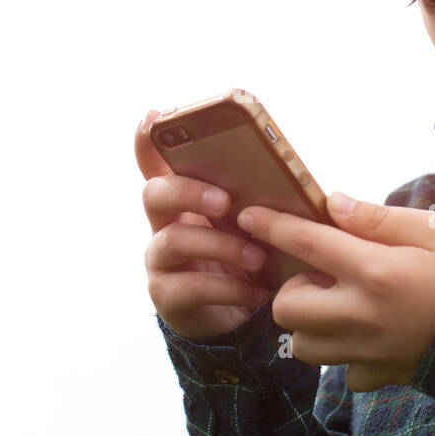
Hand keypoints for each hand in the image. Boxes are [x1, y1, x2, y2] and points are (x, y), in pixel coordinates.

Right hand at [135, 108, 273, 340]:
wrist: (240, 321)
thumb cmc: (249, 258)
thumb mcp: (255, 224)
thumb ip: (257, 198)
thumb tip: (287, 173)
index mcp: (184, 199)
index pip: (155, 162)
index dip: (146, 138)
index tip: (154, 115)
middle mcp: (163, 224)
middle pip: (155, 194)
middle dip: (189, 191)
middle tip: (226, 201)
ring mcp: (160, 261)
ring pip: (173, 241)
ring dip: (221, 246)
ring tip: (258, 257)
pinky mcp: (167, 298)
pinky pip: (191, 288)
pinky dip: (230, 288)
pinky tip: (258, 291)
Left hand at [235, 191, 434, 391]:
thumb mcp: (433, 229)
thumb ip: (376, 218)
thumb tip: (330, 203)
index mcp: (374, 271)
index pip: (305, 244)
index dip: (271, 227)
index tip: (248, 216)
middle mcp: (361, 315)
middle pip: (286, 308)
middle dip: (290, 288)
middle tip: (321, 274)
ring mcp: (367, 351)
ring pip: (302, 346)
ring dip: (309, 323)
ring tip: (338, 303)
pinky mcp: (380, 376)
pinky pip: (340, 371)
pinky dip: (343, 353)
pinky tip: (365, 333)